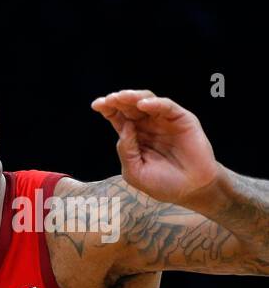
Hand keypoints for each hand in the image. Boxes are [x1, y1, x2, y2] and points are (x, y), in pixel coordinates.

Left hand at [91, 90, 219, 206]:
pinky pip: (167, 107)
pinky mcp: (182, 119)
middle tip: (108, 100)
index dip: (108, 109)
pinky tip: (143, 105)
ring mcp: (164, 121)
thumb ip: (126, 151)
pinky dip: (155, 103)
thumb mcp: (135, 171)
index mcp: (133, 136)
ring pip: (147, 101)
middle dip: (117, 101)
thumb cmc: (162, 183)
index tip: (96, 105)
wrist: (191, 189)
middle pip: (129, 107)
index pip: (118, 118)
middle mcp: (147, 125)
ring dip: (133, 97)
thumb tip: (124, 127)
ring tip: (121, 97)